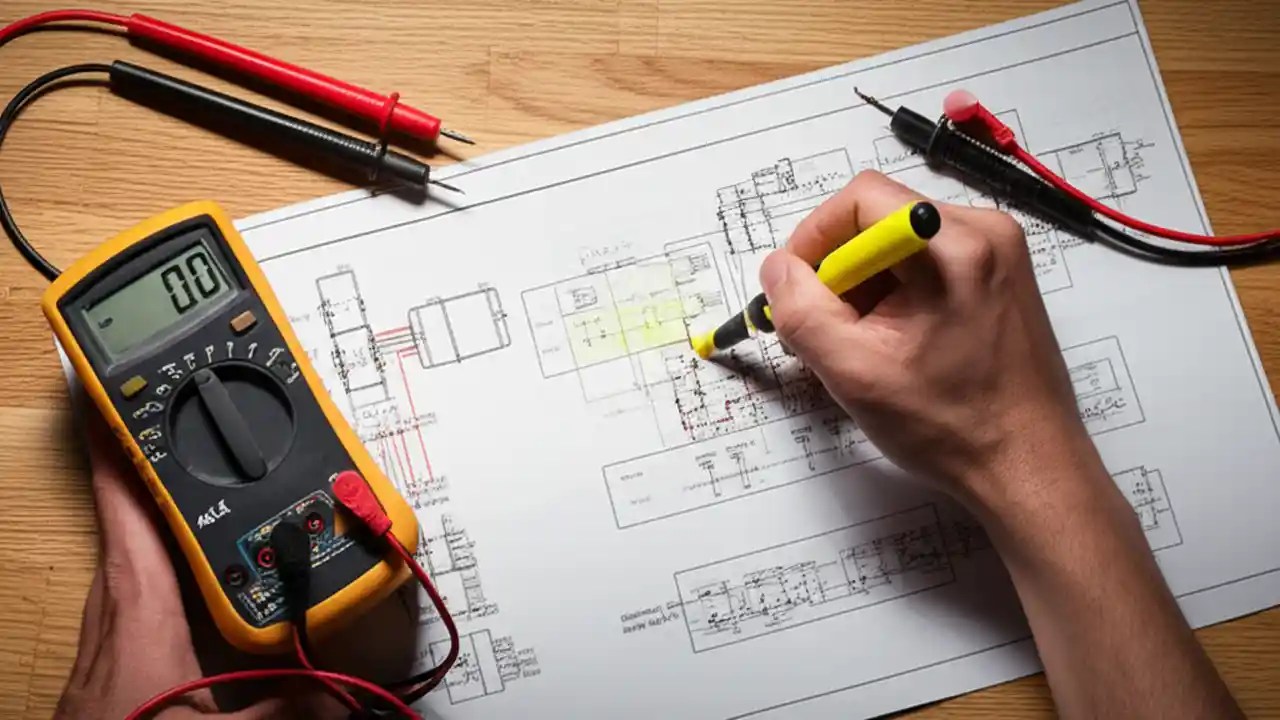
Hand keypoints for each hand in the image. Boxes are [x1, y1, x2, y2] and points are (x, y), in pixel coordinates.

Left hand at [55, 409, 335, 718]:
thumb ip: (287, 705)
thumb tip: (340, 694)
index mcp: (137, 603)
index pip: (124, 498)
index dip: (118, 439)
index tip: (117, 390)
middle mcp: (118, 603)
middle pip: (134, 508)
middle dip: (154, 457)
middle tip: (175, 409)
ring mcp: (112, 624)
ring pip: (137, 543)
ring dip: (159, 503)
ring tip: (193, 464)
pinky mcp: (115, 647)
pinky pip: (141, 578)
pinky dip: (162, 550)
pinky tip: (191, 555)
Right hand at [759, 171, 1086, 510]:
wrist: (1028, 467)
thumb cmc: (951, 426)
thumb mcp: (854, 371)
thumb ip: (801, 310)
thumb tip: (777, 268)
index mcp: (956, 245)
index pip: (861, 198)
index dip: (813, 238)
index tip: (798, 290)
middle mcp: (986, 232)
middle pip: (881, 218)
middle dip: (840, 270)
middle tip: (828, 328)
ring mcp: (999, 253)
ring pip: (901, 242)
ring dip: (867, 285)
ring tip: (865, 343)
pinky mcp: (1001, 276)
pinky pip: (928, 261)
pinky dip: (897, 293)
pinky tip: (896, 341)